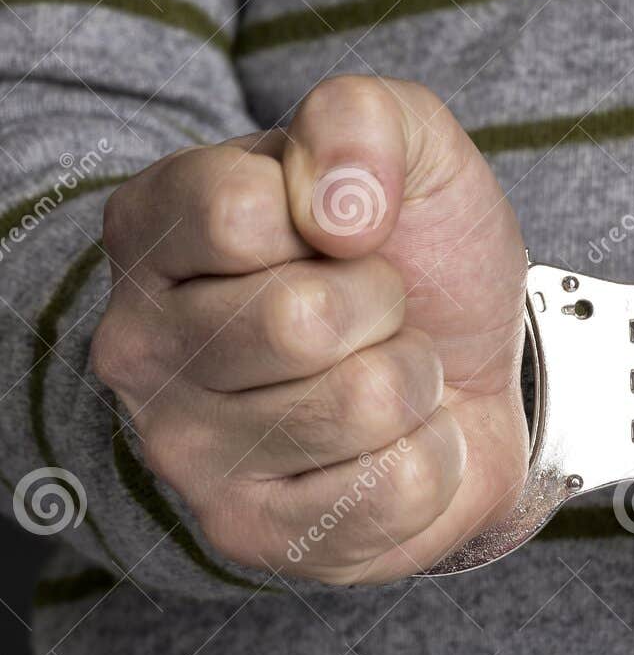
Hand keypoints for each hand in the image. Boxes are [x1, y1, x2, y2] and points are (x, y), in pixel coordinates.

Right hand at [91, 76, 529, 583]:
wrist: (471, 367)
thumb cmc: (417, 254)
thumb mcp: (408, 145)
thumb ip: (361, 120)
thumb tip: (336, 209)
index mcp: (155, 229)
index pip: (238, 213)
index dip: (341, 211)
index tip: (348, 229)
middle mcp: (142, 345)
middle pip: (301, 320)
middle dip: (384, 305)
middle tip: (377, 311)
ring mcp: (188, 451)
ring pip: (364, 404)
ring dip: (414, 380)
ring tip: (387, 372)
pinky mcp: (255, 534)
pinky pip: (396, 489)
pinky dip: (436, 456)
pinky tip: (397, 442)